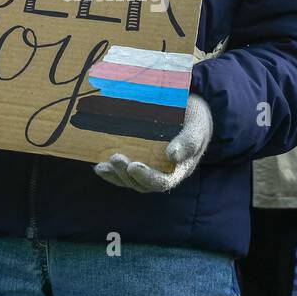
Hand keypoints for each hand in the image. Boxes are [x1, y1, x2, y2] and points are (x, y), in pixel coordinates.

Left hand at [94, 93, 212, 192]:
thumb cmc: (194, 118)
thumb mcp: (197, 126)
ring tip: (102, 166)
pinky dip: (112, 171)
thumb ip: (188, 141)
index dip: (147, 178)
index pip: (163, 182)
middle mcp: (164, 173)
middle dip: (126, 175)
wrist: (189, 110)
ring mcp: (150, 168)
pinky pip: (124, 171)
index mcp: (180, 170)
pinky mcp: (139, 160)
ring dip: (116, 175)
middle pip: (143, 184)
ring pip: (131, 180)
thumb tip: (172, 156)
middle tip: (116, 158)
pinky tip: (100, 166)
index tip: (134, 166)